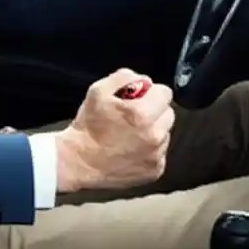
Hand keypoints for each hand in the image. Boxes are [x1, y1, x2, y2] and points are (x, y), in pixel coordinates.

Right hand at [53, 68, 174, 192]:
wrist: (79, 162)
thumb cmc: (88, 128)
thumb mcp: (98, 91)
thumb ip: (124, 77)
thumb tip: (143, 80)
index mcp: (142, 114)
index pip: (165, 93)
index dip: (151, 92)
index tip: (141, 98)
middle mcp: (154, 135)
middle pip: (168, 113)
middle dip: (154, 111)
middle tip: (134, 116)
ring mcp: (156, 155)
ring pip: (165, 133)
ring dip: (153, 130)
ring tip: (130, 134)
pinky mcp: (155, 170)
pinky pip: (160, 152)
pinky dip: (150, 149)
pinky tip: (131, 149)